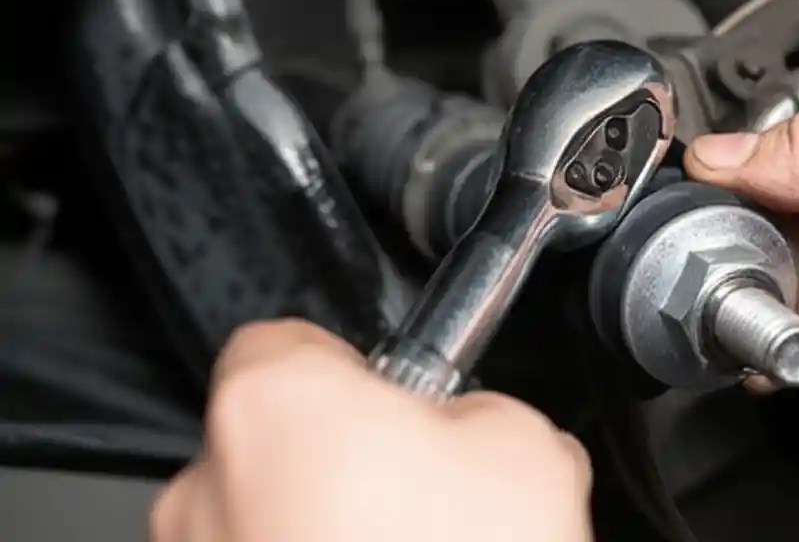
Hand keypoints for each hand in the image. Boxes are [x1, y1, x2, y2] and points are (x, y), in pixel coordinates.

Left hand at [151, 320, 592, 541]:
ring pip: (271, 521)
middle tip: (426, 498)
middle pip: (281, 440)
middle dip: (346, 462)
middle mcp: (208, 488)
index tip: (398, 400)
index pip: (290, 340)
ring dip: (326, 532)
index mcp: (275, 404)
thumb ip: (482, 410)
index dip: (357, 370)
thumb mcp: (526, 450)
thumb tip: (475, 427)